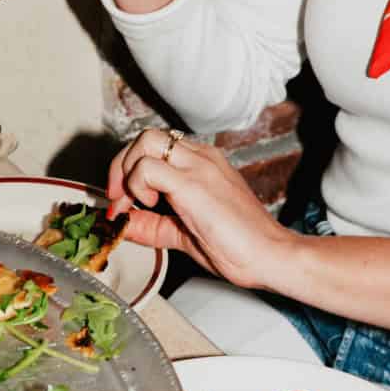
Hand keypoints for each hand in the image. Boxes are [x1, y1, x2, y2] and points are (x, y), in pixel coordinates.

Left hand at [105, 128, 296, 290]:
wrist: (269, 254)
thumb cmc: (238, 245)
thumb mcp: (185, 233)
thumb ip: (153, 226)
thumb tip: (123, 225)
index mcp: (203, 162)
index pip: (156, 146)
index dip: (129, 170)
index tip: (123, 203)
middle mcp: (201, 157)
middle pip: (147, 136)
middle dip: (121, 166)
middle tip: (120, 201)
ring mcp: (199, 166)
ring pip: (146, 140)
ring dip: (126, 172)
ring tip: (135, 203)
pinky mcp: (193, 184)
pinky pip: (148, 168)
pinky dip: (136, 186)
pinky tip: (149, 206)